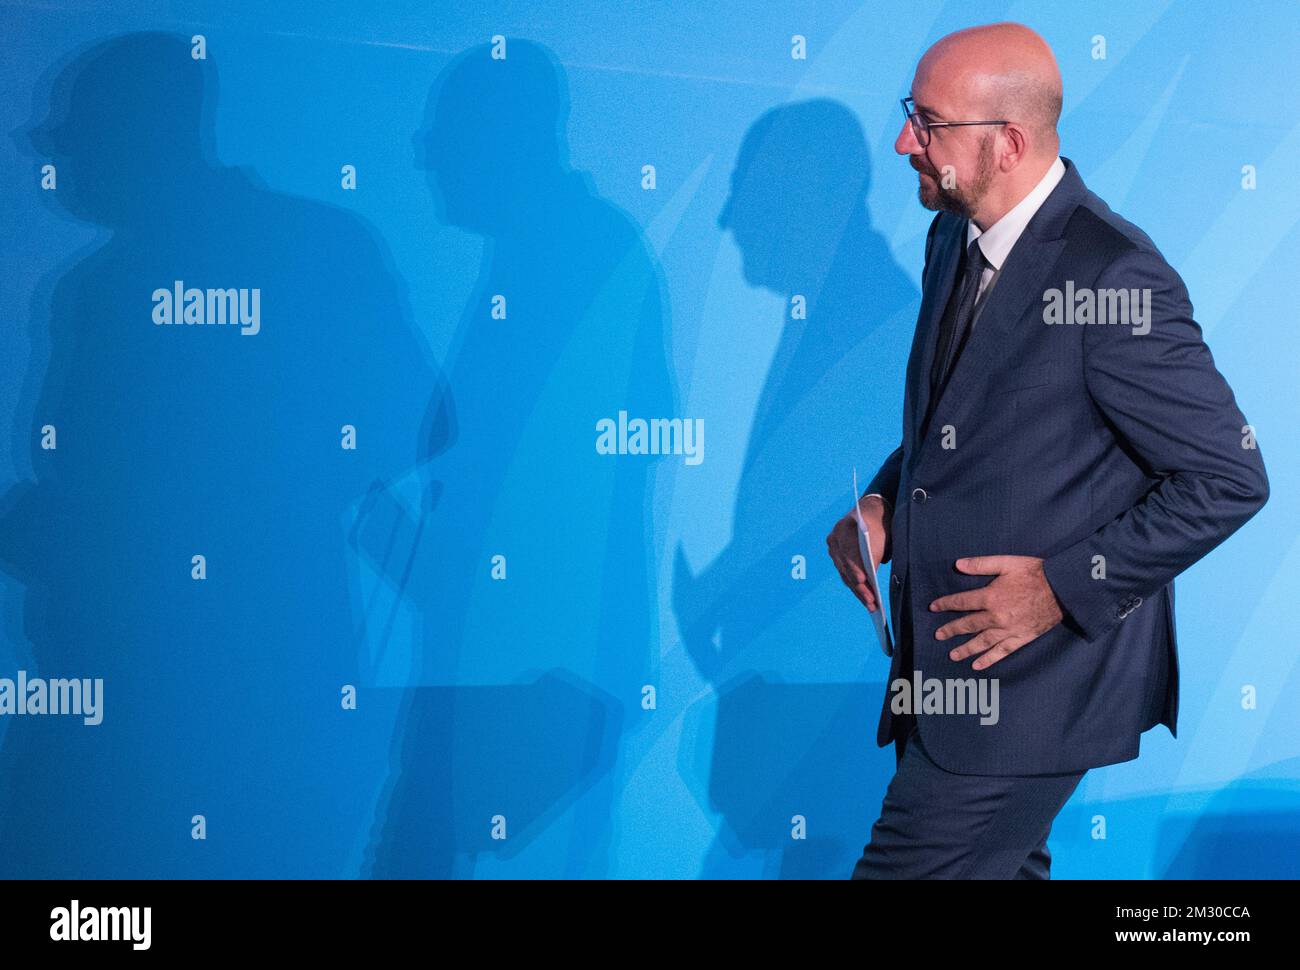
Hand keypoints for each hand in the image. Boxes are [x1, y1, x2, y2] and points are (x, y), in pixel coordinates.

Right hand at [826, 494, 891, 611]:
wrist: (873, 513)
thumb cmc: (880, 525)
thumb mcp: (880, 536)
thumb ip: (874, 554)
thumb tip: (869, 580)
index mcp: (844, 527)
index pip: (848, 551)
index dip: (855, 567)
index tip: (862, 580)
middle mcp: (834, 539)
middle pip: (846, 566)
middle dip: (859, 586)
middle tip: (871, 601)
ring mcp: (833, 549)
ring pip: (845, 574)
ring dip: (858, 590)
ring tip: (871, 605)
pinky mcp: (837, 558)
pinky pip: (845, 575)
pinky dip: (855, 586)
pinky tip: (865, 597)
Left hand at [929, 555, 1063, 668]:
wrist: (1064, 589)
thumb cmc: (1035, 573)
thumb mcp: (1008, 563)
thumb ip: (982, 564)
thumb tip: (958, 564)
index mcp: (991, 597)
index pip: (962, 602)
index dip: (946, 604)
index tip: (933, 607)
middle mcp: (997, 616)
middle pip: (968, 625)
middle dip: (951, 630)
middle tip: (938, 635)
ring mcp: (1009, 630)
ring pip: (982, 642)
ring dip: (965, 649)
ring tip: (952, 655)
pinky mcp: (1021, 638)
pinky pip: (1002, 652)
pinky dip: (989, 659)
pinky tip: (977, 666)